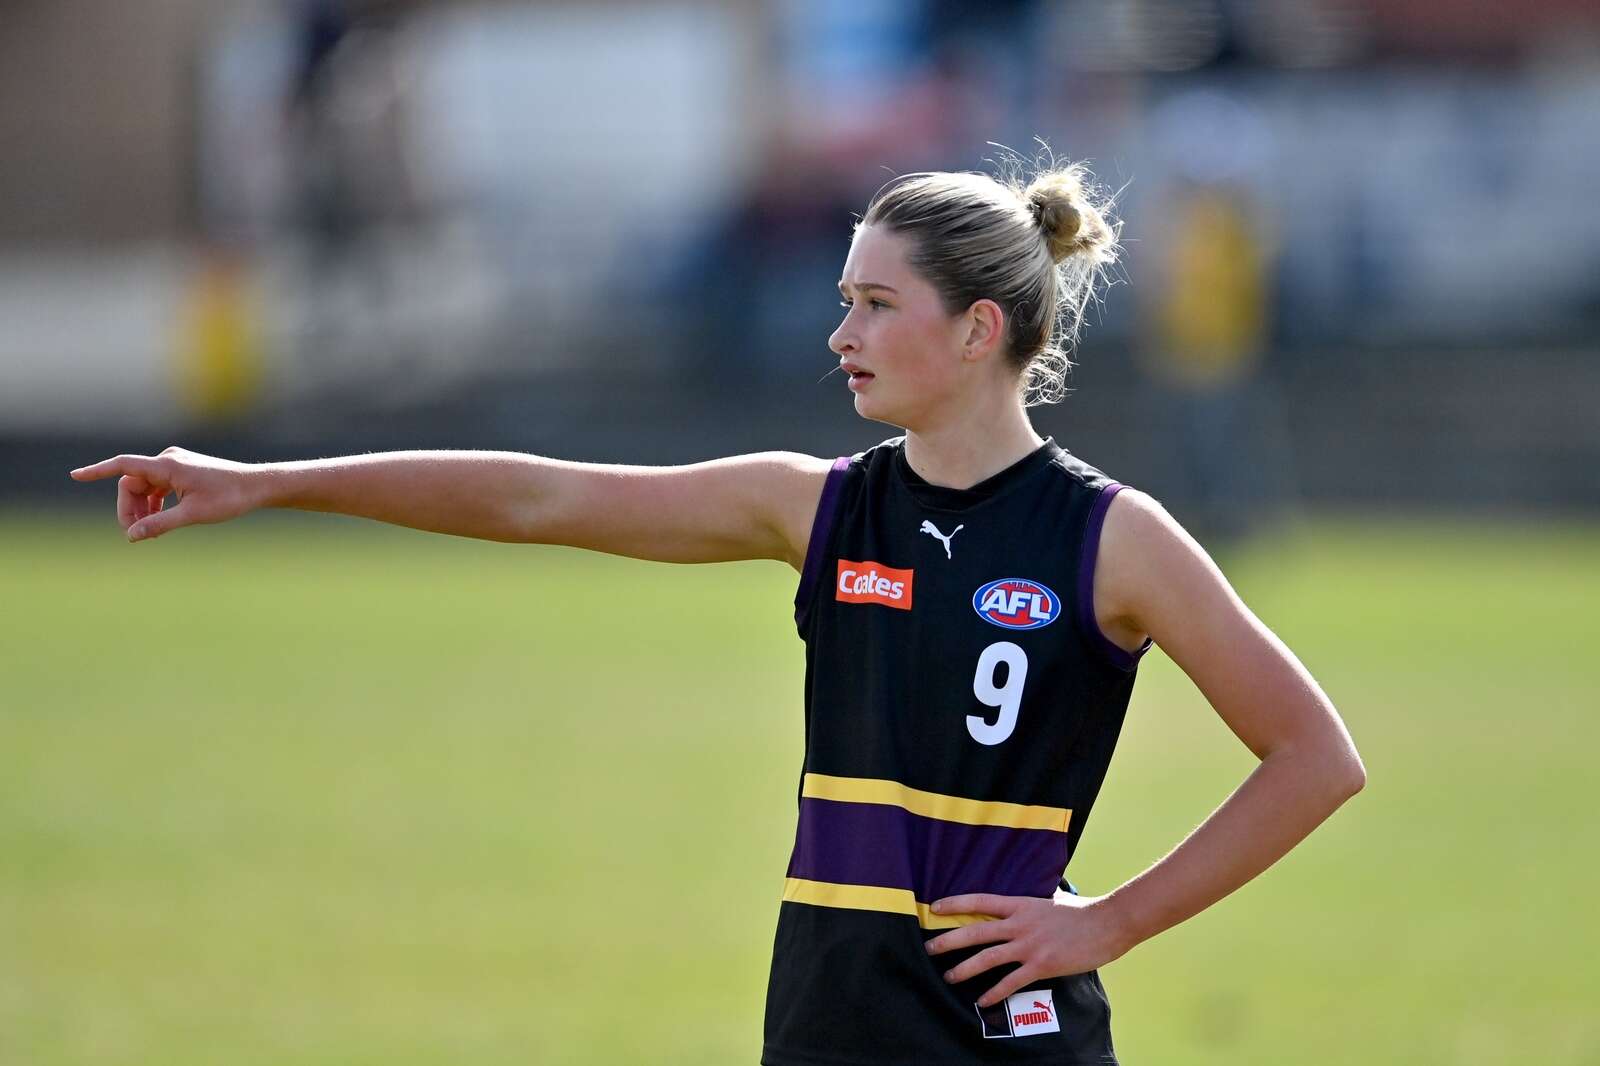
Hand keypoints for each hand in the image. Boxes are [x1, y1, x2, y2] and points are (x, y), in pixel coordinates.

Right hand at [70, 446, 262, 541]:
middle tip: (135, 535)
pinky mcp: (182, 471)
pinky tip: (159, 521)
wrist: (256, 486)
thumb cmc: (229, 498)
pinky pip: (157, 487)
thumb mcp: (193, 515)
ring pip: (144, 487)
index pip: (124, 466)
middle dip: (129, 509)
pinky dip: (154, 503)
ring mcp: (175, 464)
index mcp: (168, 465)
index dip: (98, 471)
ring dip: (142, 508)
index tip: (76, 476)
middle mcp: (168, 459)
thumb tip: (132, 536)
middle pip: (131, 483)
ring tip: (150, 532)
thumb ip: (160, 524)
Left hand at [924, 891, 1134, 1007]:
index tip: (936, 908)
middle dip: (949, 940)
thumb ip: (1031, 905)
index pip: (980, 901)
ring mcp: (1029, 946)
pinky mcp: (1041, 965)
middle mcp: (1020, 924)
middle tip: (929, 948)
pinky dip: (995, 992)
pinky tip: (983, 1000)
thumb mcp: (1050, 900)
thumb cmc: (1081, 911)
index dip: (956, 904)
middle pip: (976, 932)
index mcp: (1021, 905)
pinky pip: (1011, 982)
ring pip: (988, 958)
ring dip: (965, 969)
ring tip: (949, 977)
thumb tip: (1022, 904)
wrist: (1106, 923)